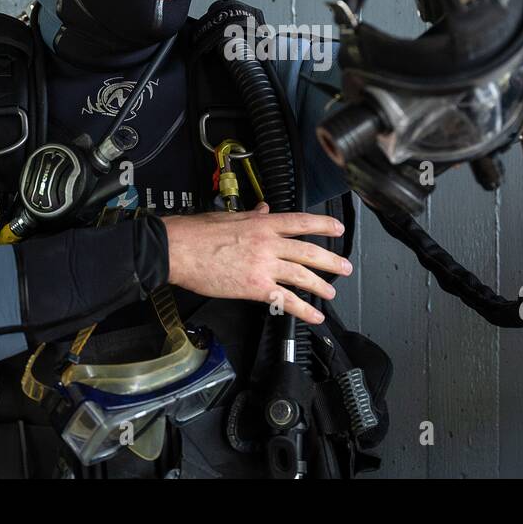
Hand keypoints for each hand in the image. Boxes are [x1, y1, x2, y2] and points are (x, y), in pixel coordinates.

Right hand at [161, 201, 350, 324]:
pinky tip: (313, 315)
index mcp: (262, 224)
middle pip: (308, 251)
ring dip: (321, 284)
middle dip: (331, 260)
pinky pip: (286, 300)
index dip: (324, 225)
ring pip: (302, 275)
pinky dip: (303, 309)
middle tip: (345, 266)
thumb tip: (264, 209)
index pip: (301, 222)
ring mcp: (263, 265)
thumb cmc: (197, 233)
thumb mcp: (229, 216)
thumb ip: (252, 215)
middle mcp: (268, 243)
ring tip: (331, 291)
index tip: (338, 228)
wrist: (178, 250)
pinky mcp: (255, 287)